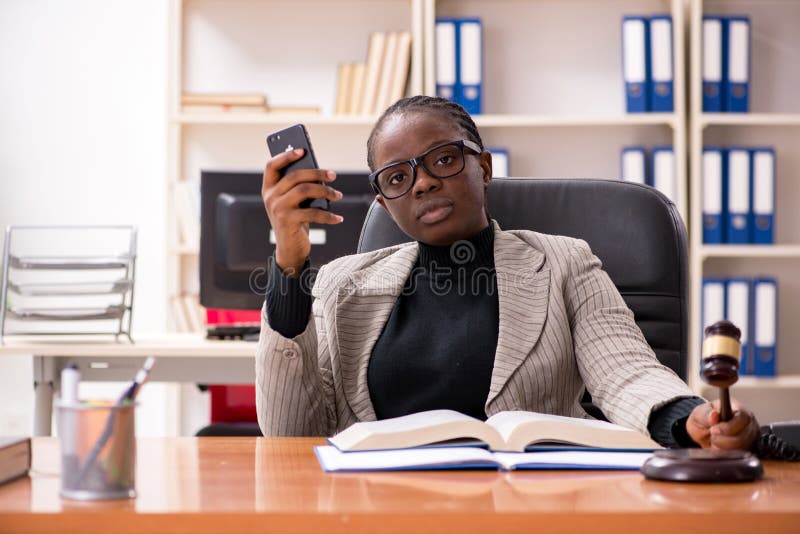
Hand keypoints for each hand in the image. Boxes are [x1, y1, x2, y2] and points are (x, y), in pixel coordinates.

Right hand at [261, 148, 342, 274]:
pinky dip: (329, 215)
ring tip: (338, 195)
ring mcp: (277, 209)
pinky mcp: (287, 221)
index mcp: (268, 188)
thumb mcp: (293, 202)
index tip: (302, 150)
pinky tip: (338, 218)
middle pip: (294, 176)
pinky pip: (313, 212)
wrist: (289, 249)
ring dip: (326, 192)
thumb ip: (298, 187)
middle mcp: (270, 197)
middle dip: (317, 173)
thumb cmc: (295, 220)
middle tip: (333, 175)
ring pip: (305, 190)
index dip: (286, 155)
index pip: (272, 165)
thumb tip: (320, 173)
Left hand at [686, 398, 759, 450]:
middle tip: (712, 435)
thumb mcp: (699, 414)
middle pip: (742, 437)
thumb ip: (705, 414)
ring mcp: (751, 437)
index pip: (742, 418)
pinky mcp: (750, 449)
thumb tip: (714, 415)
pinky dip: (727, 454)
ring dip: (723, 447)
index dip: (728, 427)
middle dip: (722, 440)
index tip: (713, 430)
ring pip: (741, 449)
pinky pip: (741, 456)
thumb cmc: (704, 420)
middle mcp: (749, 422)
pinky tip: (720, 447)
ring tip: (715, 440)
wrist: (704, 432)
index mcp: (738, 409)